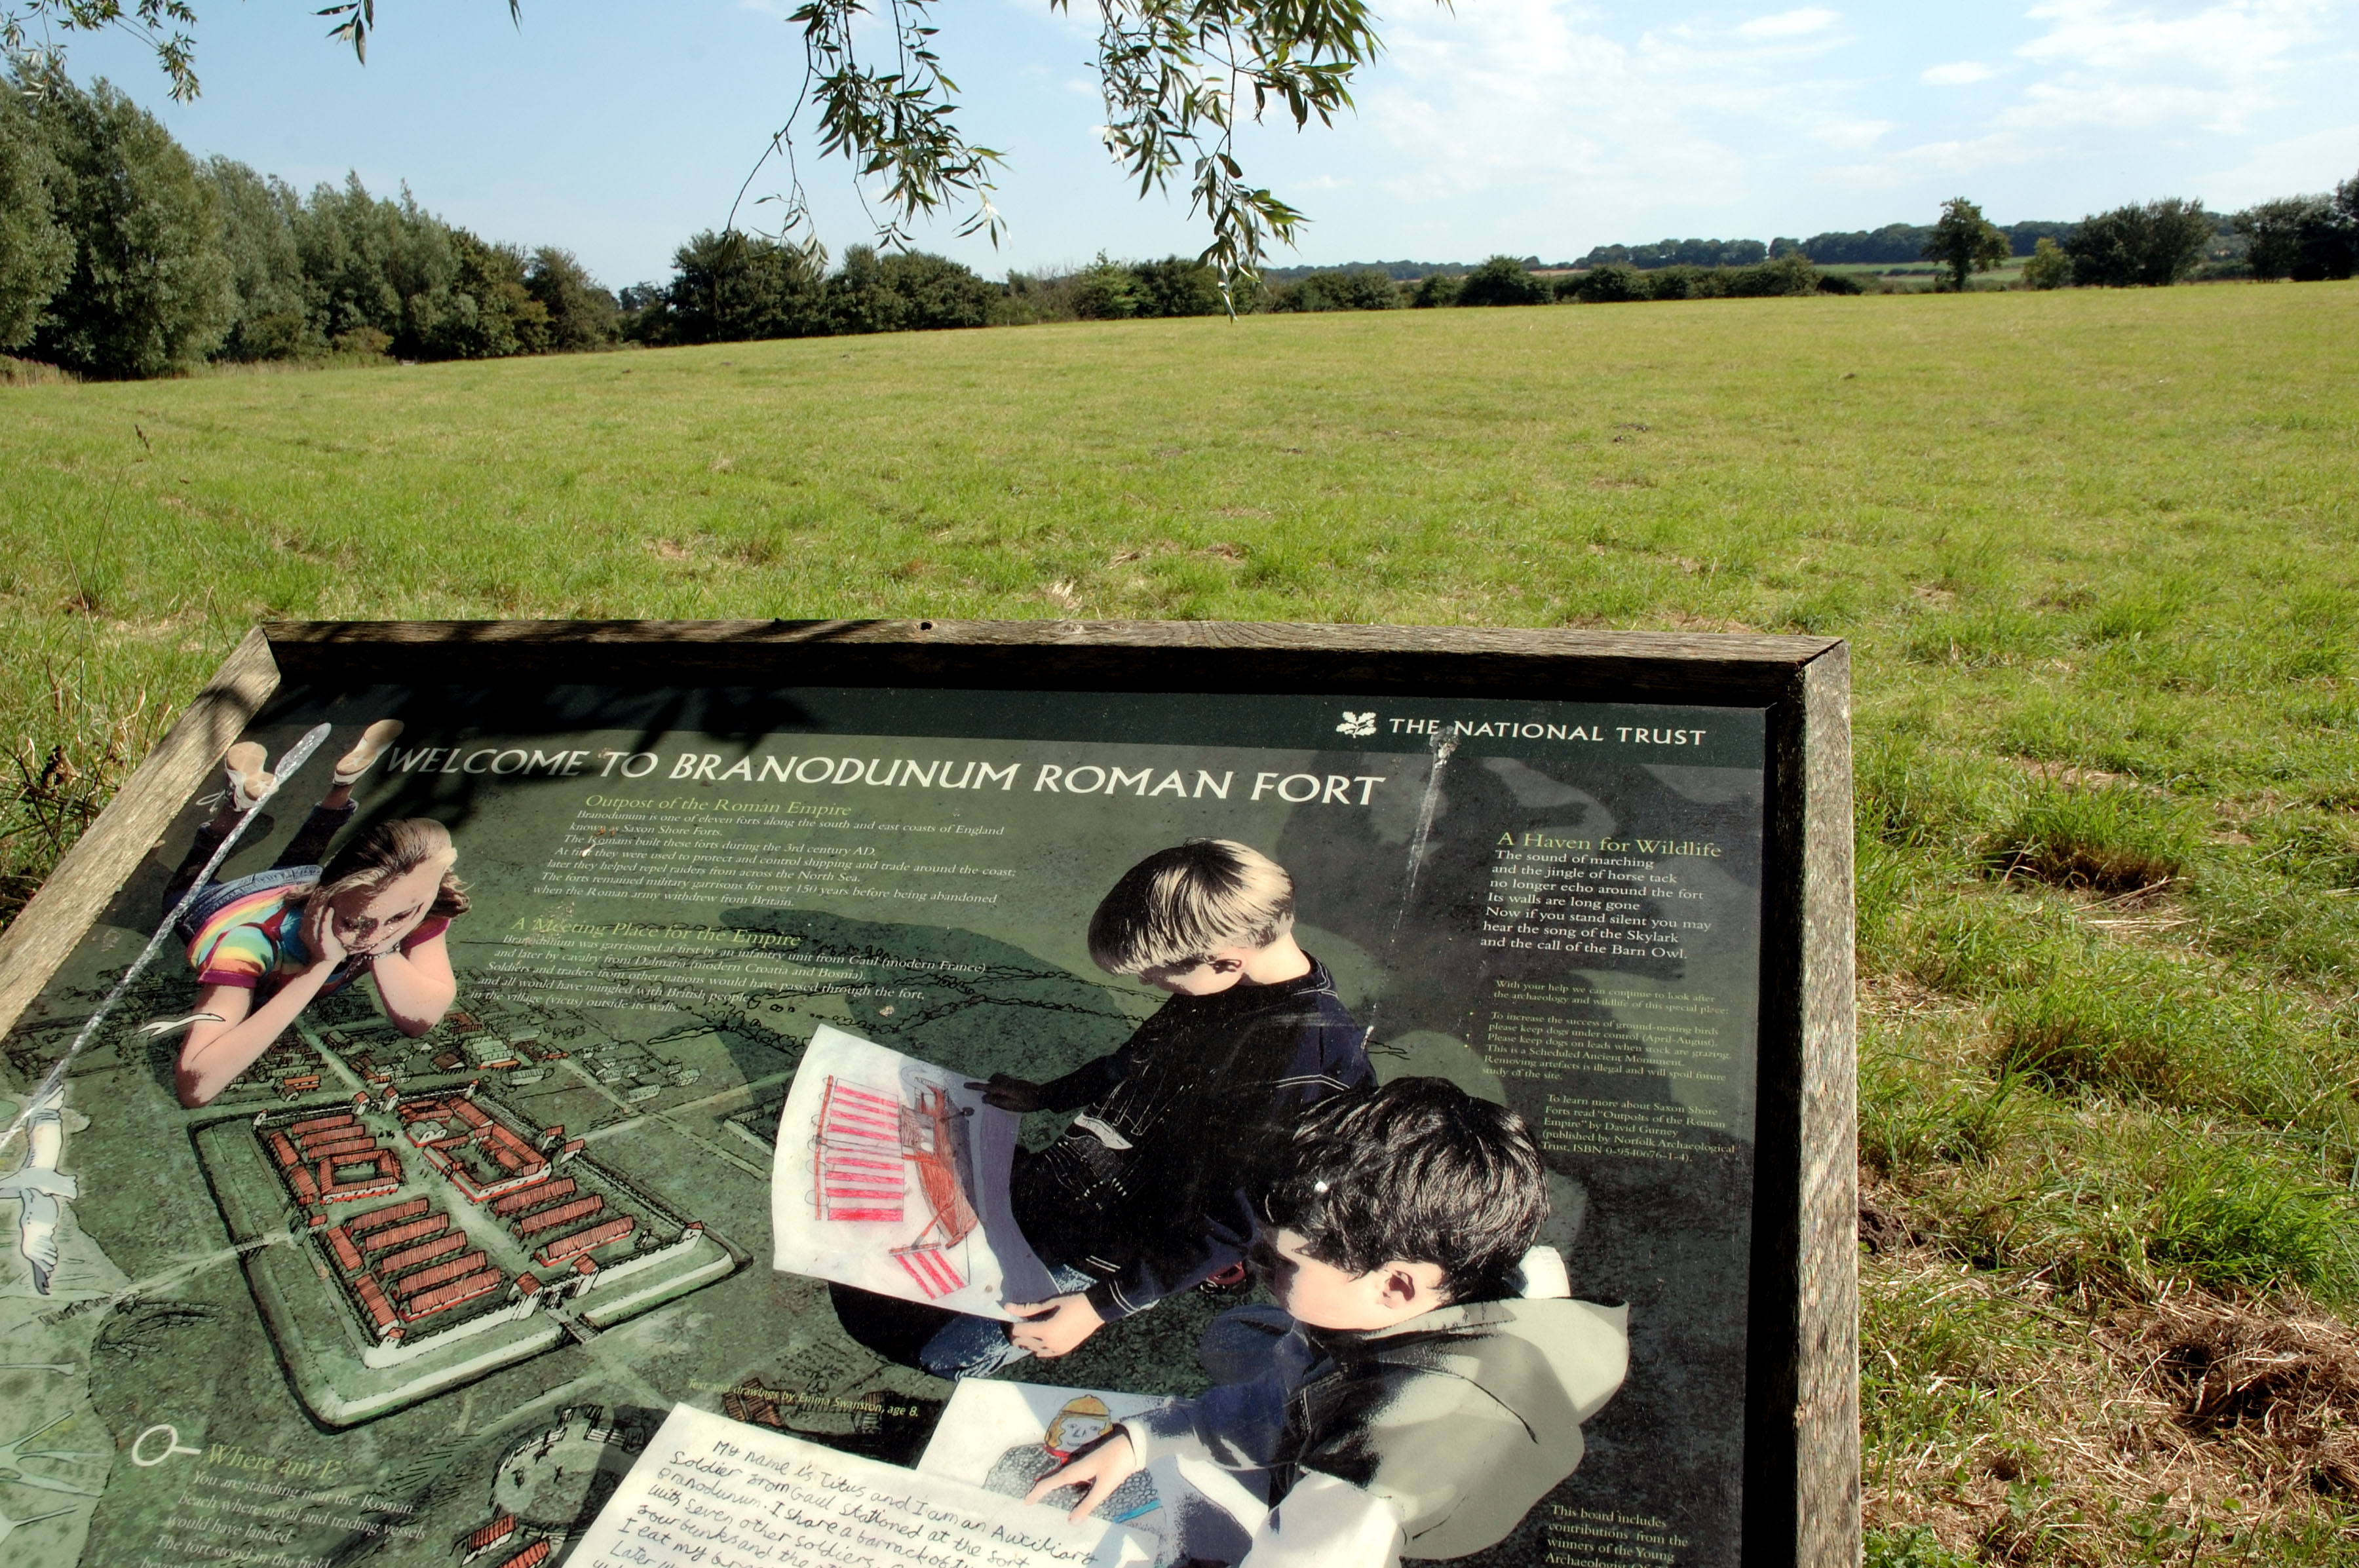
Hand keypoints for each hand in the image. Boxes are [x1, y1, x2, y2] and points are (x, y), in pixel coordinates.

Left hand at [298, 895, 348, 969]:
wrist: (320, 962)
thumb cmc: (337, 952)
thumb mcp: (347, 945)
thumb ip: (348, 934)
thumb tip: (353, 920)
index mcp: (325, 941)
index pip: (324, 925)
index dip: (327, 914)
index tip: (332, 904)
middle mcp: (313, 937)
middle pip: (315, 917)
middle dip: (320, 903)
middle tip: (326, 891)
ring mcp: (305, 934)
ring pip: (309, 915)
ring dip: (315, 902)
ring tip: (320, 891)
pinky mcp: (301, 931)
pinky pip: (305, 916)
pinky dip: (310, 906)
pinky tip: (314, 899)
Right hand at [966, 1074, 1046, 1112]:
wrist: (1043, 1096)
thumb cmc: (1028, 1103)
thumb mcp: (1011, 1106)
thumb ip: (997, 1102)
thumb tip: (984, 1098)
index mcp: (1004, 1088)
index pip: (986, 1087)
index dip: (976, 1086)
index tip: (966, 1085)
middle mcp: (1007, 1082)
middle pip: (992, 1079)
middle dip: (987, 1084)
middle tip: (985, 1094)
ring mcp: (1013, 1081)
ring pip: (999, 1079)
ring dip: (994, 1085)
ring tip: (996, 1097)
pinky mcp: (1017, 1082)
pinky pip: (1004, 1082)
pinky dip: (1001, 1086)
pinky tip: (1005, 1096)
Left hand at [1005, 1292, 1103, 1357]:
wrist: (1095, 1310)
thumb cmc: (1072, 1303)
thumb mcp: (1050, 1303)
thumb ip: (1028, 1308)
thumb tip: (1008, 1308)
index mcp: (1046, 1331)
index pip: (1019, 1331)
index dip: (1013, 1323)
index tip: (1013, 1316)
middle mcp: (1050, 1343)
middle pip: (1024, 1342)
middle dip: (1018, 1333)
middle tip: (1018, 1322)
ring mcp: (1057, 1349)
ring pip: (1033, 1349)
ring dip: (1027, 1341)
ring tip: (1027, 1330)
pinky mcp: (1063, 1350)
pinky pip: (1044, 1353)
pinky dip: (1038, 1348)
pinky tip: (1037, 1341)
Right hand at [1024, 1430, 1140, 1522]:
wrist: (1134, 1444)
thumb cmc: (1118, 1464)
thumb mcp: (1104, 1487)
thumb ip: (1088, 1504)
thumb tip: (1071, 1521)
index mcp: (1076, 1470)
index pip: (1051, 1482)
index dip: (1037, 1492)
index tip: (1026, 1502)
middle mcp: (1076, 1465)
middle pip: (1054, 1478)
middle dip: (1043, 1489)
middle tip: (1032, 1502)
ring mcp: (1084, 1464)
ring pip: (1064, 1477)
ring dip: (1055, 1487)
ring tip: (1047, 1499)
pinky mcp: (1092, 1464)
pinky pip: (1074, 1477)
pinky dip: (1068, 1485)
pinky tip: (1073, 1494)